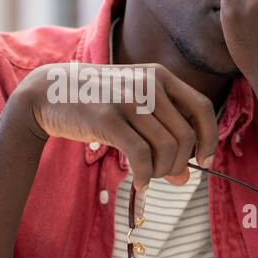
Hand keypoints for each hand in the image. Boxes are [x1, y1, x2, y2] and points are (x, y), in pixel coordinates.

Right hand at [11, 62, 217, 190]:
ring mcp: (128, 99)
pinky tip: (138, 181)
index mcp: (159, 76)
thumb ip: (162, 135)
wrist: (48, 93)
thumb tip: (185, 178)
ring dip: (161, 172)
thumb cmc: (96, 103)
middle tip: (163, 175)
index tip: (204, 162)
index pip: (203, 108)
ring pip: (167, 149)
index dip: (209, 139)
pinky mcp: (108, 119)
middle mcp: (148, 84)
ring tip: (147, 176)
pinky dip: (145, 176)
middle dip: (179, 164)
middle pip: (185, 136)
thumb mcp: (133, 107)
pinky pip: (142, 157)